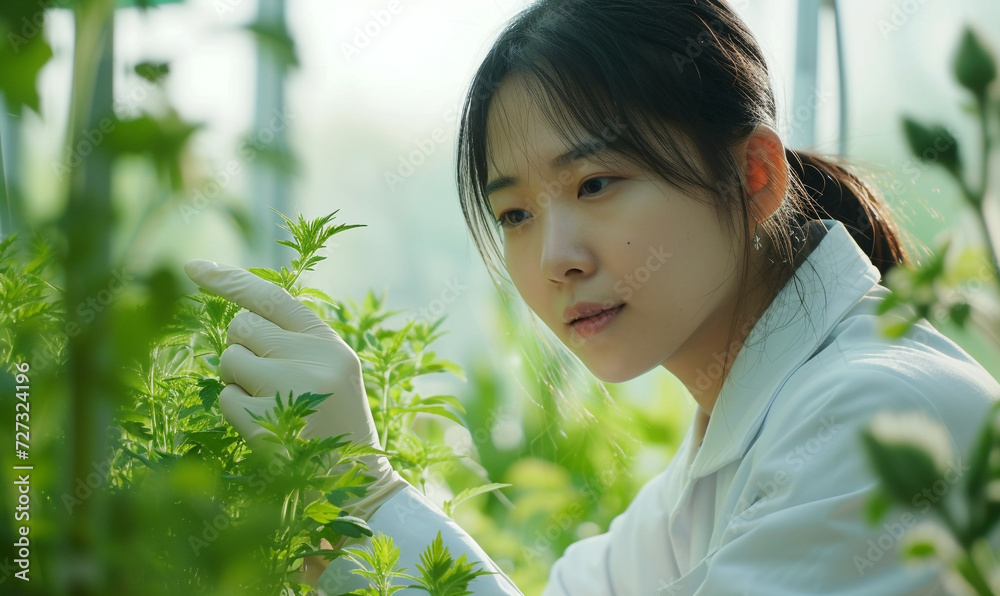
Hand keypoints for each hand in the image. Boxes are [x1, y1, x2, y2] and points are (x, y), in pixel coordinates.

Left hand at [182, 259, 406, 519]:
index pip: (273, 297)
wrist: (358, 484)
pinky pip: (225, 397)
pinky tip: (268, 428)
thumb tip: (237, 316)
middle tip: (269, 381)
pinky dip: (236, 411)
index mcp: (329, 343)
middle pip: (242, 327)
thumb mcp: (330, 371)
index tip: (191, 267)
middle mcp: (313, 357)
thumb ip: (295, 342)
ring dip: (238, 381)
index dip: (230, 279)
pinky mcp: (269, 419)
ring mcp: (291, 387)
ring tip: (273, 406)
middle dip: (242, 349)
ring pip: (229, 360)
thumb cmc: (335, 425)